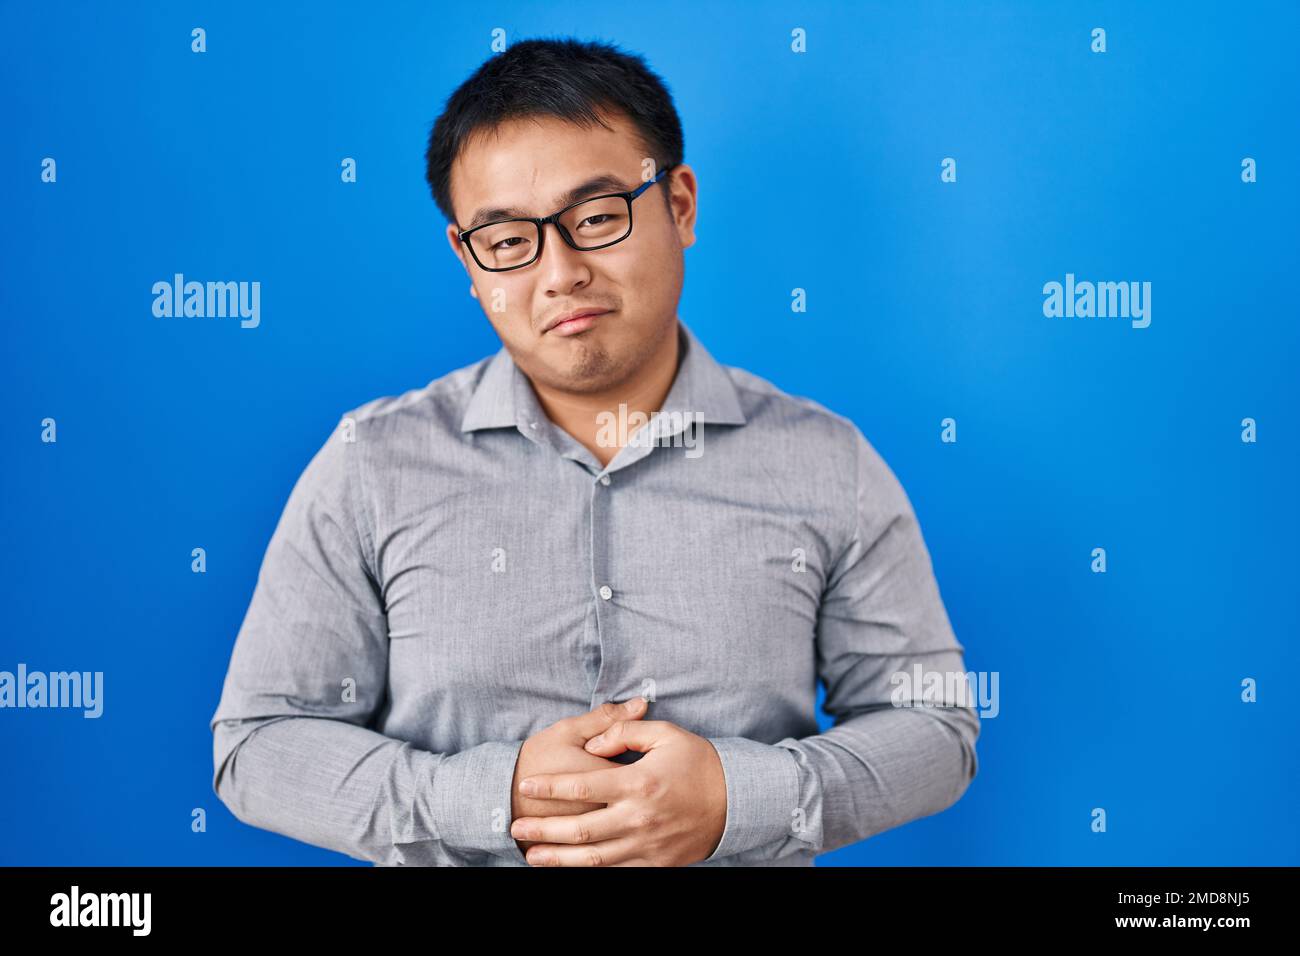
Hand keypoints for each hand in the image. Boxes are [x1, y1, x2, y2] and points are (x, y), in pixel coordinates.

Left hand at [510, 719, 726, 865]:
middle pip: (579, 829)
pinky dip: (589, 872)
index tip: (526, 786)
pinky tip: (569, 869)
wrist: (737, 800)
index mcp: (638, 782)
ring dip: (558, 859)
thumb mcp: (666, 733)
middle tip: (514, 828)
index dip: (550, 788)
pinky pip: (616, 871)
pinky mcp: (655, 863)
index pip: (582, 786)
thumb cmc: (698, 762)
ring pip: (593, 858)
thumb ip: (624, 731)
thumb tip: (592, 745)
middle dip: (542, 831)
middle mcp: (639, 817)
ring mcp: (647, 844)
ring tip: (531, 856)